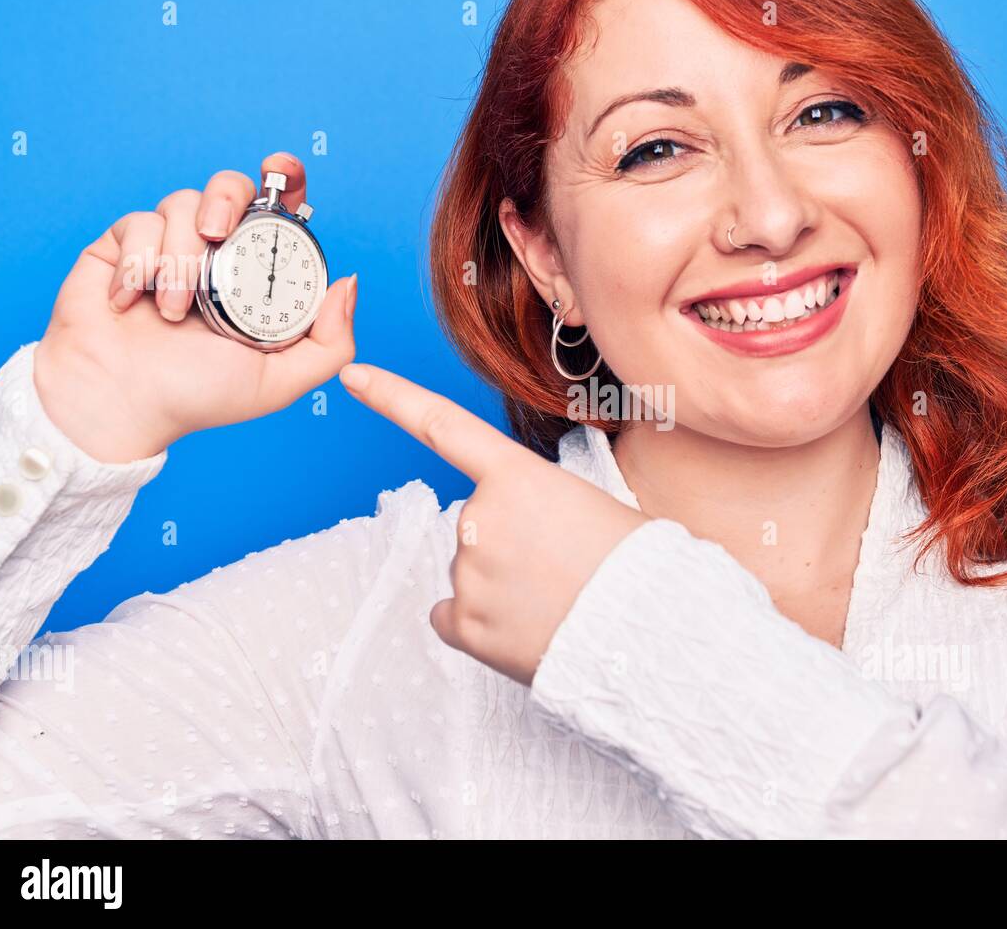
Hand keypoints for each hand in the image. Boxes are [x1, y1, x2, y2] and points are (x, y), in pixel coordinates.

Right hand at [33, 152, 357, 463]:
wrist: (122, 403)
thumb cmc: (197, 396)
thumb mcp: (280, 379)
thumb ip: (330, 341)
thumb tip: (349, 282)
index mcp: (255, 275)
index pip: (276, 210)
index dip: (284, 177)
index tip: (280, 170)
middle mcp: (215, 254)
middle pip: (230, 186)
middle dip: (225, 199)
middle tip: (217, 236)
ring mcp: (168, 246)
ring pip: (181, 203)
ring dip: (180, 258)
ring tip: (175, 309)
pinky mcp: (123, 246)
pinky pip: (137, 222)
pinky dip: (138, 265)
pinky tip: (133, 303)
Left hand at [339, 361, 649, 686]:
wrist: (652, 632)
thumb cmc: (635, 567)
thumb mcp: (589, 506)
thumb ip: (534, 507)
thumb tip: (503, 544)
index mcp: (518, 477)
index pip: (443, 425)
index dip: (393, 398)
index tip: (354, 375)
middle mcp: (479, 518)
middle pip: (474, 527)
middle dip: (507, 548)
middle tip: (561, 569)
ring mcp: (467, 573)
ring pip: (468, 577)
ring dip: (502, 590)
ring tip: (556, 603)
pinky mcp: (465, 625)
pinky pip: (454, 619)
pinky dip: (482, 627)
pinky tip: (524, 630)